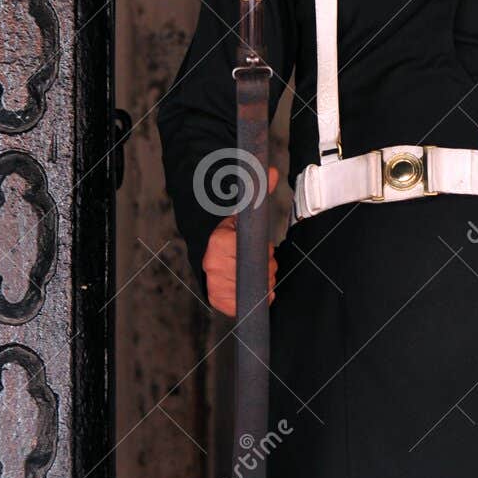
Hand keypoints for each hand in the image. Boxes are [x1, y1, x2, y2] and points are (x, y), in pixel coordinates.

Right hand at [202, 164, 279, 315]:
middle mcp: (213, 264)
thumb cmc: (229, 232)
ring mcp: (213, 283)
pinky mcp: (215, 299)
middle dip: (267, 268)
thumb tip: (270, 172)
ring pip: (253, 290)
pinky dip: (251, 298)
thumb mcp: (243, 211)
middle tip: (260, 260)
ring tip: (254, 271)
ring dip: (261, 283)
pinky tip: (250, 287)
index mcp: (219, 241)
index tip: (266, 251)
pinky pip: (241, 305)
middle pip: (257, 274)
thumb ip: (258, 192)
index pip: (256, 256)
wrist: (207, 247)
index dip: (266, 255)